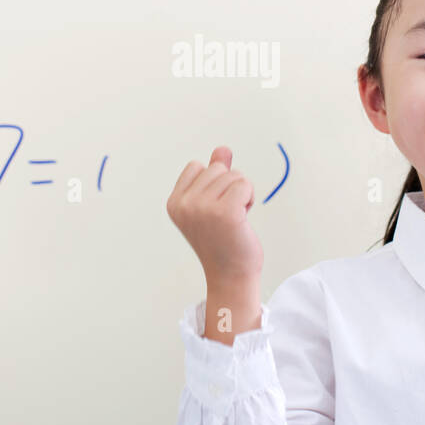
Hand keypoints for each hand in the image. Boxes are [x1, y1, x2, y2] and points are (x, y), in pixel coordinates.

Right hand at [166, 145, 263, 287]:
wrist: (231, 275)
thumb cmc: (223, 241)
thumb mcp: (212, 204)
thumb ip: (214, 175)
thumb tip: (222, 149)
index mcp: (175, 202)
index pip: (198, 167)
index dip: (213, 184)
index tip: (213, 211)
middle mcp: (185, 204)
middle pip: (218, 169)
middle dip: (229, 188)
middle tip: (225, 217)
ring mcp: (203, 208)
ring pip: (234, 175)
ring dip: (241, 194)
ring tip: (234, 219)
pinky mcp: (225, 212)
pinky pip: (245, 184)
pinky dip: (249, 198)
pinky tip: (243, 217)